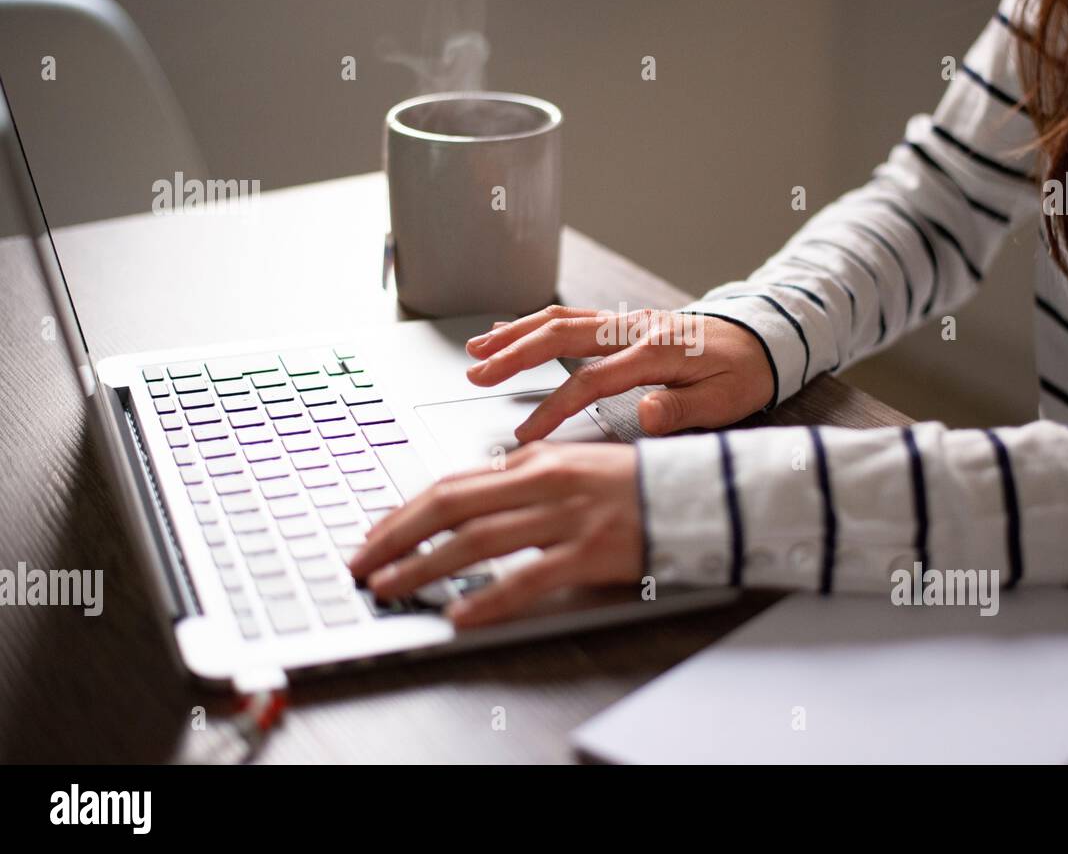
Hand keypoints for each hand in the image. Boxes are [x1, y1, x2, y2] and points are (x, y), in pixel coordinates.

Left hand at [348, 441, 641, 627]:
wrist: (698, 493)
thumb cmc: (634, 483)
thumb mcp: (571, 464)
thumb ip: (521, 475)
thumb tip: (470, 492)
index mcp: (536, 460)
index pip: (452, 484)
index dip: (405, 512)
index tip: (376, 534)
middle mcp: (544, 482)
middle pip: (451, 505)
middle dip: (398, 535)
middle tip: (363, 561)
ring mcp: (566, 517)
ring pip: (478, 539)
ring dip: (426, 565)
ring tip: (393, 586)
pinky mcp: (590, 552)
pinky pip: (528, 577)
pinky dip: (490, 597)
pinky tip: (462, 613)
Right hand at [464, 304, 773, 441]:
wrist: (761, 341)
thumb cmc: (742, 375)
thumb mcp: (724, 402)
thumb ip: (681, 410)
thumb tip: (645, 416)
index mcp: (657, 352)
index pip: (591, 380)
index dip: (554, 406)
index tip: (526, 433)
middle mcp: (635, 328)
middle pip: (562, 335)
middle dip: (515, 354)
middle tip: (477, 375)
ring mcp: (627, 321)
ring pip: (562, 318)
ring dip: (517, 332)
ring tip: (478, 349)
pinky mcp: (624, 321)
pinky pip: (573, 316)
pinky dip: (537, 322)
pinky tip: (512, 331)